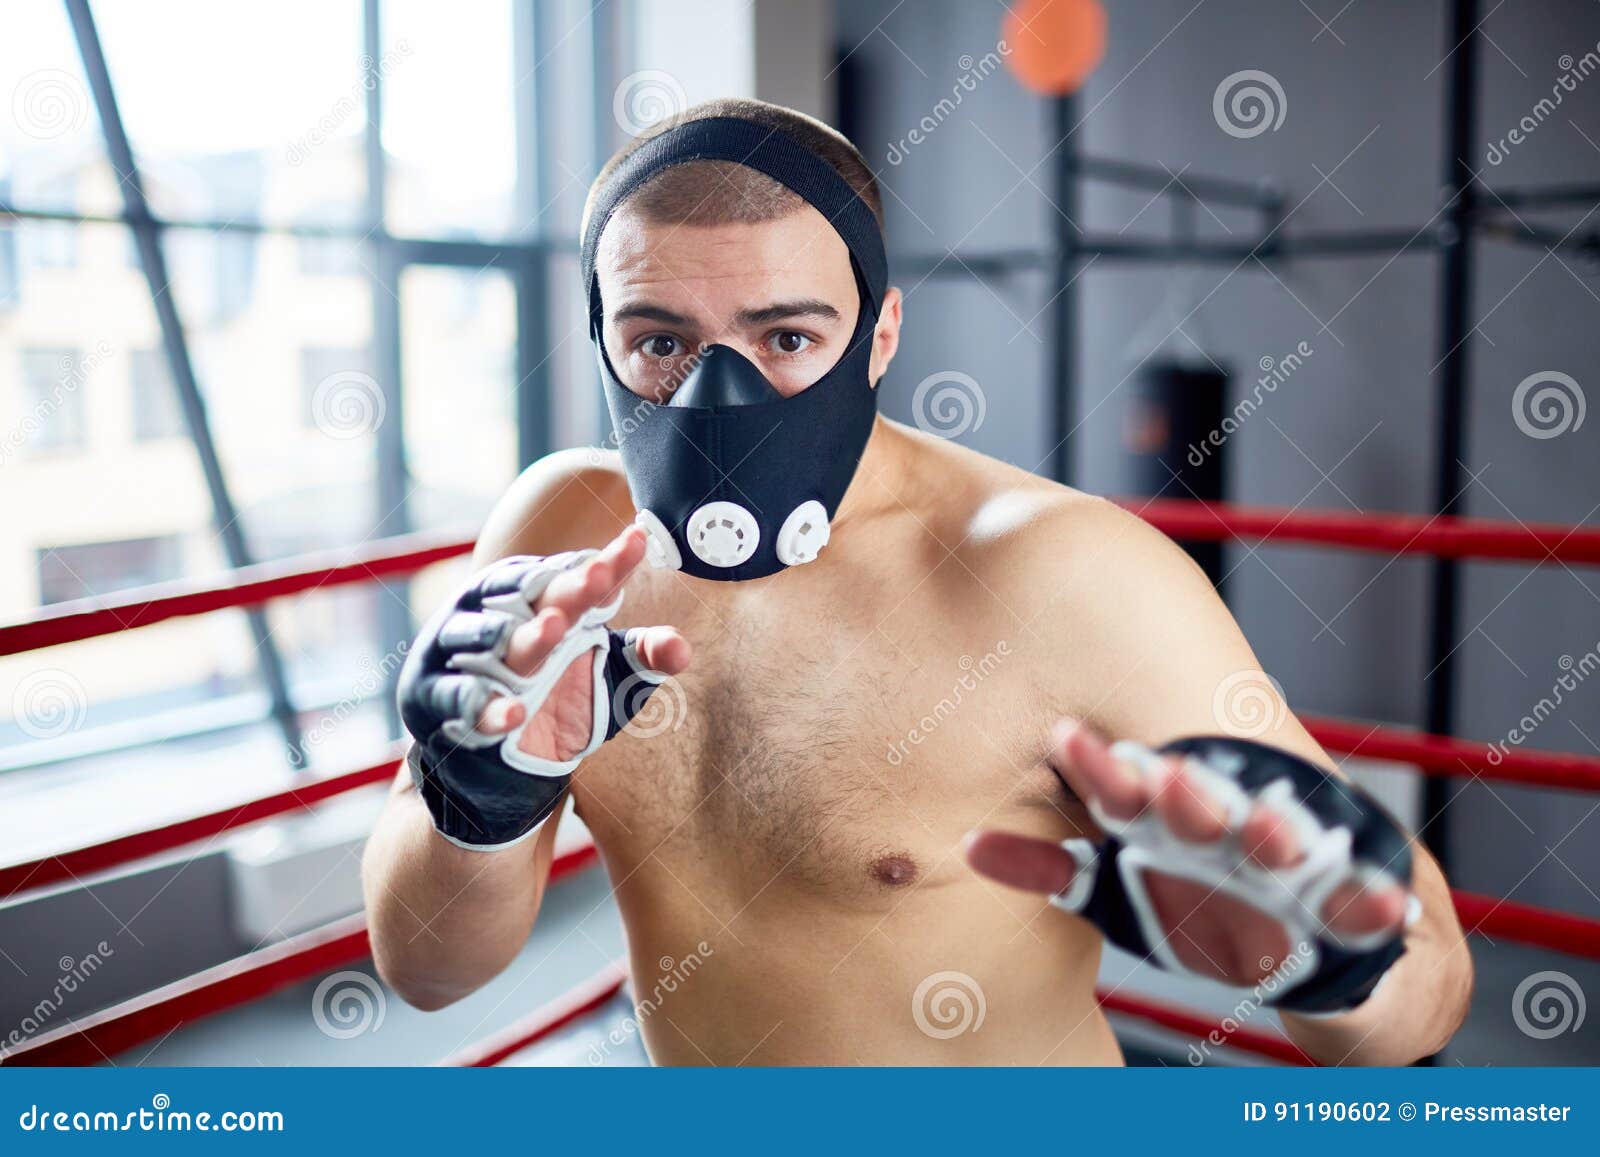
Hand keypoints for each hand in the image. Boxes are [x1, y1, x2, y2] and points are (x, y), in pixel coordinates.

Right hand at [466, 526, 690, 762]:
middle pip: (533, 595)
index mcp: (536, 597)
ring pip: (491, 638)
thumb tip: (682, 649)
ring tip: (554, 628)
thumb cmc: (555, 697)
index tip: (640, 540)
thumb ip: (642, 657)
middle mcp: (495, 613)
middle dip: (565, 587)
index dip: (609, 562)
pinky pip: (461, 698)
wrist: (492, 758)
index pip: (576, 574)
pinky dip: (485, 706)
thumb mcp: (607, 677)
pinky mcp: (435, 695)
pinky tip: (514, 714)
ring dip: (522, 636)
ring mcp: (460, 651)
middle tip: (599, 575)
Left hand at [965, 721, 1410, 989]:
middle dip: (1185, 794)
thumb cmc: (1208, 908)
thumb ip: (1052, 872)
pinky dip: (1375, 901)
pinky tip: (1383, 900)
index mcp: (1172, 820)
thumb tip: (967, 845)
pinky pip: (1366, 906)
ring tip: (1274, 826)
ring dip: (1278, 832)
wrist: (1329, 951)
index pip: (1130, 784)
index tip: (1067, 739)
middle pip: (1205, 805)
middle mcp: (1232, 828)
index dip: (1101, 766)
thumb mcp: (1122, 896)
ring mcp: (1296, 864)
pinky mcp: (1354, 906)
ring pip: (1283, 842)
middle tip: (1164, 776)